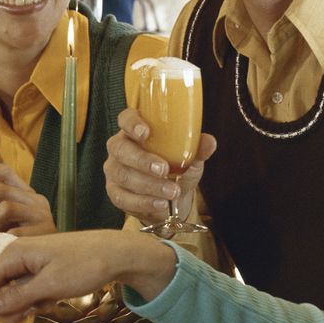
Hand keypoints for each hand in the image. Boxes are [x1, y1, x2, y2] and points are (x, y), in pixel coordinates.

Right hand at [0, 230, 176, 322]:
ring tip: (50, 297)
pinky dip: (34, 302)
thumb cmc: (84, 264)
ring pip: (9, 298)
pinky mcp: (36, 274)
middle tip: (38, 302)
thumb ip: (17, 299)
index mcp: (13, 254)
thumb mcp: (50, 286)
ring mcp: (26, 266)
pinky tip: (54, 295)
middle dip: (9, 307)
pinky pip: (24, 296)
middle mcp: (15, 258)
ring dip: (24, 307)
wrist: (115, 253)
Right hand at [105, 110, 215, 228]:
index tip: (145, 132)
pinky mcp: (114, 192)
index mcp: (136, 131)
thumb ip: (197, 149)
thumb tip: (210, 142)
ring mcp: (114, 170)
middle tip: (164, 169)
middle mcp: (119, 147)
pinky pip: (122, 197)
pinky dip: (143, 202)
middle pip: (120, 149)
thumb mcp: (189, 159)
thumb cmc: (176, 169)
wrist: (170, 200)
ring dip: (148, 185)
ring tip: (171, 191)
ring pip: (123, 175)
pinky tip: (160, 204)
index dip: (132, 124)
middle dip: (142, 160)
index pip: (126, 119)